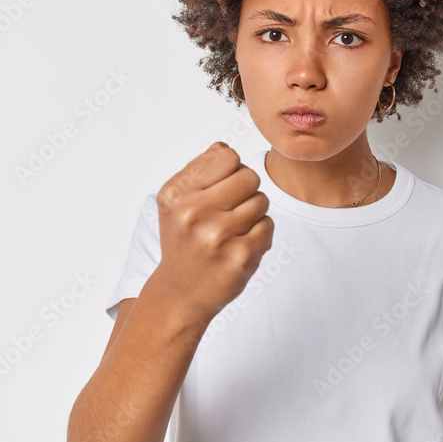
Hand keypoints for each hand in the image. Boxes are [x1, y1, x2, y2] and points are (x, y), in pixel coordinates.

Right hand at [152, 142, 273, 322]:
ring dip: (253, 212)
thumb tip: (225, 148)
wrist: (181, 293)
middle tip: (230, 209)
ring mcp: (218, 237)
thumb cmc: (183, 242)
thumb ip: (199, 170)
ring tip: (233, 228)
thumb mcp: (175, 202)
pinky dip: (259, 233)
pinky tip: (240, 244)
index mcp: (176, 195)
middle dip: (245, 190)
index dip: (231, 169)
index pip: (226, 156)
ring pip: (261, 200)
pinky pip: (268, 225)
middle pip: (249, 176)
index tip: (222, 186)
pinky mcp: (241, 257)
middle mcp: (194, 214)